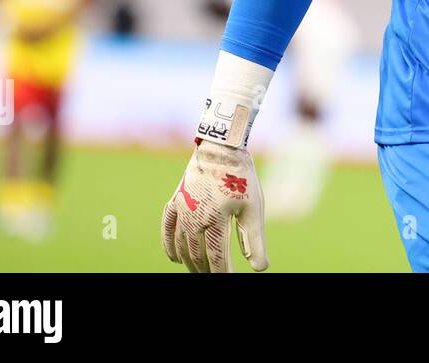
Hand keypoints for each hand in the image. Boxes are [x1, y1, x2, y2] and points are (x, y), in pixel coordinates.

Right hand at [162, 139, 267, 272]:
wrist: (220, 147)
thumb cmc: (240, 177)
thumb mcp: (253, 208)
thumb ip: (254, 239)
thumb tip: (260, 267)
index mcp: (215, 220)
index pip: (216, 258)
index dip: (223, 274)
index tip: (229, 282)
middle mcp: (193, 219)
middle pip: (197, 255)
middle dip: (207, 271)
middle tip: (216, 278)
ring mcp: (181, 210)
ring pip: (182, 246)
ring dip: (191, 263)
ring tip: (201, 272)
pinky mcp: (175, 201)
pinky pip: (167, 229)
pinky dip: (170, 246)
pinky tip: (176, 258)